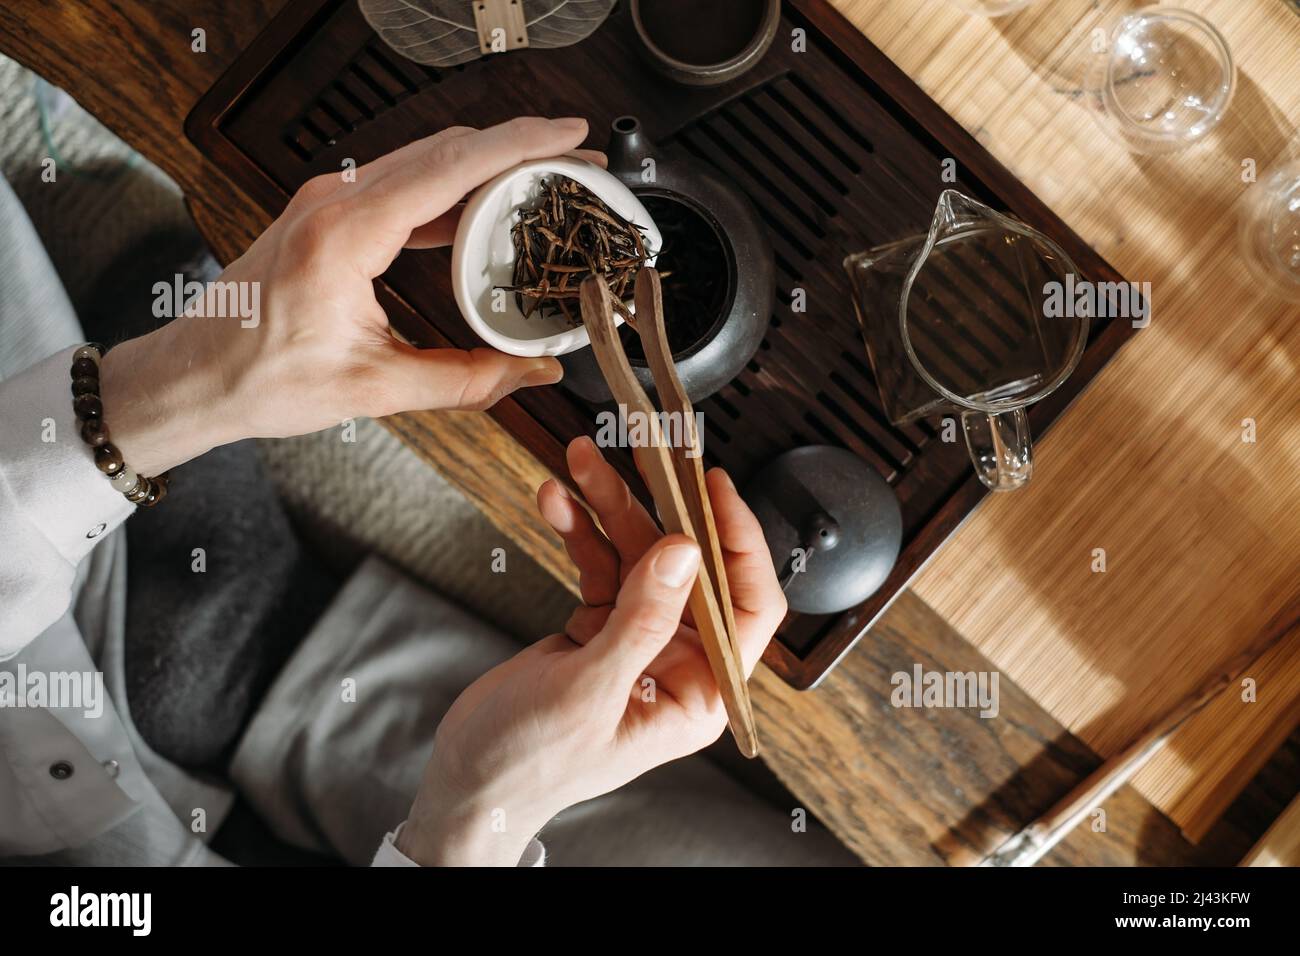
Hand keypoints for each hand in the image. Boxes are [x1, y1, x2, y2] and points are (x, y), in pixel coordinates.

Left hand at [98, 118, 596, 475]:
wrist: (194, 375)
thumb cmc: (260, 378)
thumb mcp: (374, 388)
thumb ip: (466, 379)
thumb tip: (533, 371)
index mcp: (345, 234)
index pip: (450, 167)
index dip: (518, 145)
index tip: (568, 135)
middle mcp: (333, 201)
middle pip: (444, 149)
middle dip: (517, 147)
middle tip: (574, 157)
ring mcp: (327, 201)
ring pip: (424, 160)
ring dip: (486, 163)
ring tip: (543, 177)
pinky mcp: (327, 215)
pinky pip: (403, 184)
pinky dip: (453, 187)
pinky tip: (485, 208)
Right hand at [398, 436, 785, 865]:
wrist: (469, 782)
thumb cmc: (530, 763)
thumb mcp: (589, 692)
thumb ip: (640, 622)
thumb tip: (685, 553)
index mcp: (698, 693)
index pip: (748, 606)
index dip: (740, 542)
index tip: (716, 489)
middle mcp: (677, 662)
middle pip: (687, 566)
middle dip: (657, 508)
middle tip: (641, 453)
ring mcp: (637, 640)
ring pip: (639, 555)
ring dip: (609, 506)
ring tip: (581, 463)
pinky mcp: (598, 627)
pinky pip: (599, 564)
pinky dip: (579, 530)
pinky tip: (557, 501)